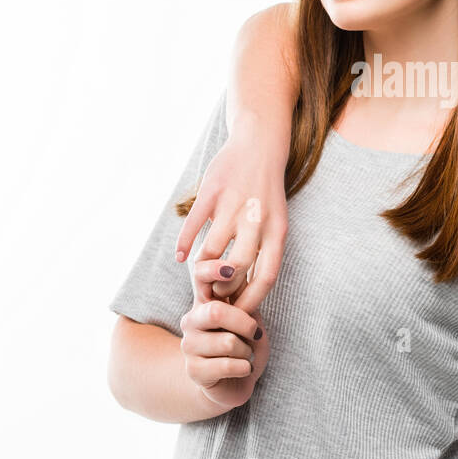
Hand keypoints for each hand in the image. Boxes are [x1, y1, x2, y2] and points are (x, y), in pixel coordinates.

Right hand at [173, 125, 288, 314]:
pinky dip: (184, 245)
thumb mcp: (276, 222)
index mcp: (277, 231)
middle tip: (214, 294)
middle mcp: (257, 220)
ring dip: (202, 268)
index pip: (266, 277)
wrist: (260, 144)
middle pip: (237, 267)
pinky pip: (193, 226)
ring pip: (212, 250)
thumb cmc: (267, 192)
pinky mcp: (212, 192)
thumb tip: (248, 291)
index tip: (238, 314)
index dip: (251, 300)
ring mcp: (233, 205)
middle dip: (223, 287)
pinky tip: (180, 257)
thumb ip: (263, 251)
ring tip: (198, 274)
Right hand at [179, 260, 270, 409]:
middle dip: (245, 324)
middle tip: (255, 333)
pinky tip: (243, 369)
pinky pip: (228, 365)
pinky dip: (245, 367)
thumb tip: (244, 273)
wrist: (234, 383)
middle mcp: (192, 320)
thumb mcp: (250, 317)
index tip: (231, 269)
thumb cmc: (244, 345)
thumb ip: (245, 298)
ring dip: (247, 351)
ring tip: (245, 354)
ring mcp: (189, 346)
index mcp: (205, 301)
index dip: (213, 269)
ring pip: (227, 342)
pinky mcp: (194, 371)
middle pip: (216, 312)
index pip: (200, 276)